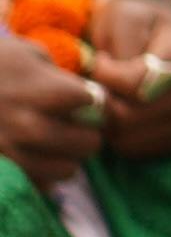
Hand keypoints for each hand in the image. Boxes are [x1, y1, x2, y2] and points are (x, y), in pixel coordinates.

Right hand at [0, 26, 105, 181]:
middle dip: (89, 135)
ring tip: (60, 149)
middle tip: (83, 130)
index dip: (94, 100)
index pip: (92, 101)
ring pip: (64, 170)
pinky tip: (36, 160)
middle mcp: (27, 124)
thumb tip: (79, 92)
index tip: (86, 100)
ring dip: (69, 160)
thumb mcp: (23, 52)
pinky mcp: (0, 167)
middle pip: (85, 142)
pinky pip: (35, 184)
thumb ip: (55, 72)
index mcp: (40, 90)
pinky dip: (42, 177)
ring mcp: (10, 150)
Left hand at [88, 0, 170, 160]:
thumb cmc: (130, 18)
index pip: (138, 84)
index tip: (102, 60)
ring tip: (111, 101)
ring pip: (141, 138)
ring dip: (113, 126)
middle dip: (107, 104)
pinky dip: (128, 142)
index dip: (108, 78)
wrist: (146, 28)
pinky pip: (150, 151)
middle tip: (102, 85)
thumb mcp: (122, 14)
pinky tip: (121, 122)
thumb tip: (131, 81)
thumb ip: (124, 42)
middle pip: (137, 116)